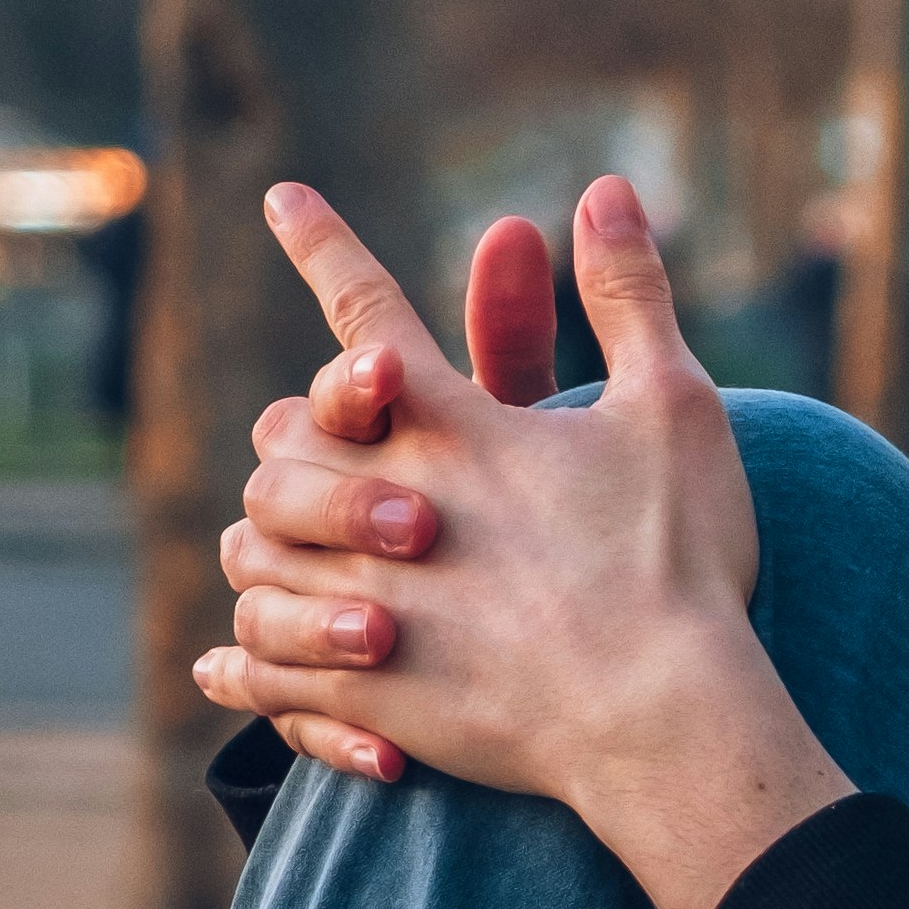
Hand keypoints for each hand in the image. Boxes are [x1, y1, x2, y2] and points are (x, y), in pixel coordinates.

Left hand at [199, 175, 854, 908]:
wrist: (660, 719)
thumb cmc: (676, 562)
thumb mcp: (676, 407)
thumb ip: (631, 294)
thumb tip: (607, 189)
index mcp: (452, 426)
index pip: (367, 310)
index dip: (325, 244)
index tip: (282, 197)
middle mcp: (384, 502)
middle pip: (282, 435)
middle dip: (297, 430)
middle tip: (322, 441)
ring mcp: (361, 598)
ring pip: (251, 549)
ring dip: (267, 545)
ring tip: (288, 558)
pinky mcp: (359, 689)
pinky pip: (258, 664)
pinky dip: (245, 662)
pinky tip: (231, 665)